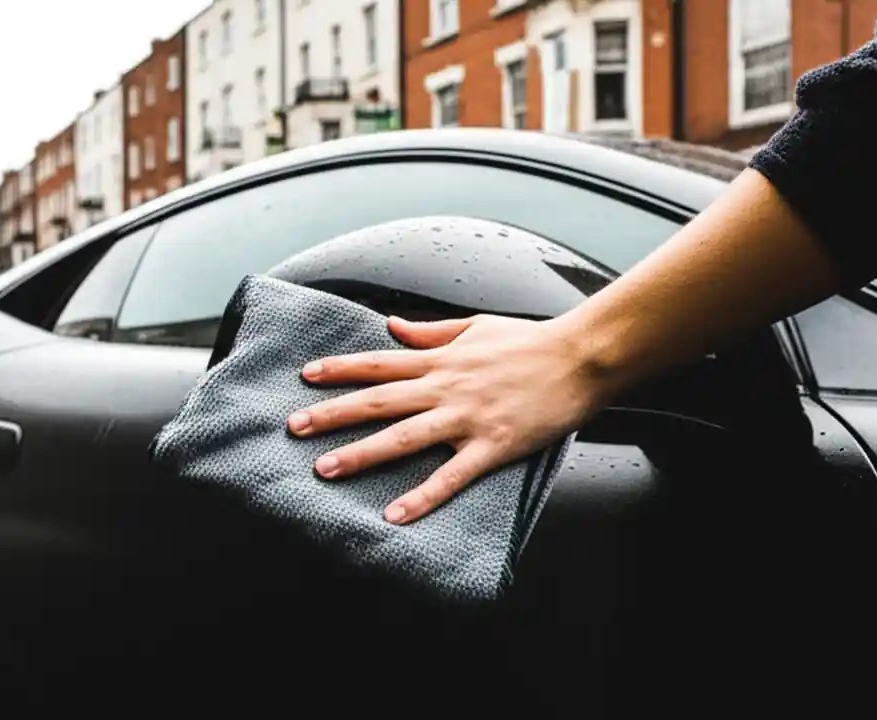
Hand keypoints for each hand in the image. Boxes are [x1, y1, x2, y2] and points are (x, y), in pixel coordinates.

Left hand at [286, 314, 607, 524]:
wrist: (581, 357)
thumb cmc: (532, 341)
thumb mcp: (476, 325)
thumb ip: (430, 331)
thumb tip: (391, 325)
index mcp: (441, 360)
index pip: (379, 364)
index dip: (340, 368)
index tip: (306, 375)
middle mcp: (446, 388)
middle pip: (378, 401)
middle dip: (332, 414)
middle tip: (294, 428)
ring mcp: (467, 418)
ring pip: (403, 437)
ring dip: (361, 453)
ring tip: (325, 469)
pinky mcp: (492, 446)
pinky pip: (450, 476)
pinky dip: (421, 496)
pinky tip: (395, 514)